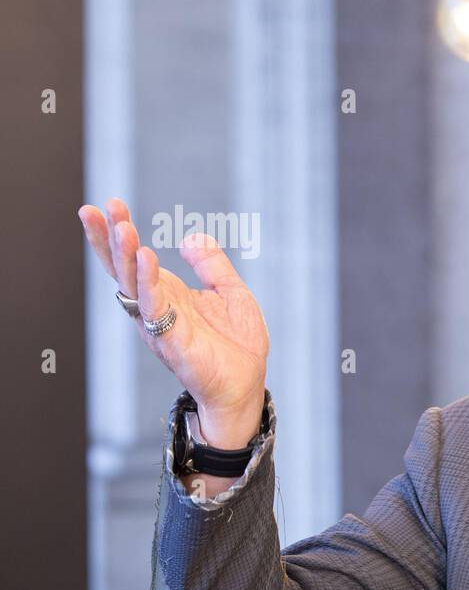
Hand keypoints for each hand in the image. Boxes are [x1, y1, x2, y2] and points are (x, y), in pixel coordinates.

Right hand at [79, 198, 269, 446]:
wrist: (246, 384)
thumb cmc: (235, 344)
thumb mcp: (230, 292)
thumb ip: (211, 265)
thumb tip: (191, 237)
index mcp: (167, 294)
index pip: (133, 259)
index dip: (117, 234)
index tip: (109, 204)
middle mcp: (156, 307)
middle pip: (123, 269)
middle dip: (110, 238)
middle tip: (100, 208)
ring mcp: (161, 324)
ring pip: (134, 286)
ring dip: (125, 256)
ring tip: (123, 227)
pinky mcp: (173, 341)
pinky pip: (155, 308)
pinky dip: (149, 283)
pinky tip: (147, 259)